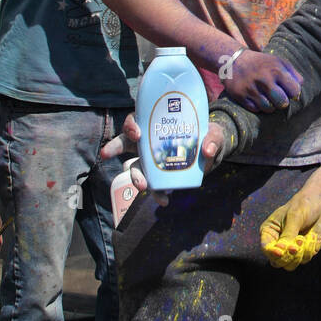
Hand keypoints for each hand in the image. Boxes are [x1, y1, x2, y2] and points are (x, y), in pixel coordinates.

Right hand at [99, 113, 227, 206]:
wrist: (213, 152)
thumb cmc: (208, 135)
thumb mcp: (214, 133)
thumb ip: (213, 138)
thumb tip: (207, 150)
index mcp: (157, 125)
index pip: (137, 120)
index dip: (131, 125)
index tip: (136, 132)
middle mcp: (150, 141)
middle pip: (125, 142)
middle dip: (114, 147)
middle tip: (106, 154)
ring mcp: (153, 160)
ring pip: (136, 168)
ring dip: (136, 177)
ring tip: (143, 186)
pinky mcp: (162, 176)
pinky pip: (154, 186)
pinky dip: (158, 193)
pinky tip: (164, 200)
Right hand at [221, 50, 301, 112]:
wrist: (234, 60)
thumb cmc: (262, 63)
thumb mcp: (279, 62)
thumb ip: (293, 75)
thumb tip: (299, 92)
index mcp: (276, 70)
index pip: (294, 91)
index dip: (293, 93)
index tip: (288, 91)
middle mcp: (264, 79)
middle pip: (282, 103)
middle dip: (282, 102)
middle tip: (278, 97)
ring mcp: (251, 88)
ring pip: (269, 109)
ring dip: (270, 106)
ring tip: (267, 98)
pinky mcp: (240, 95)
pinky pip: (255, 109)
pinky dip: (257, 106)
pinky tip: (256, 98)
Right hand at [260, 166, 320, 270]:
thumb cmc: (303, 205)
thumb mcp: (294, 216)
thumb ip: (289, 234)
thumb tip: (283, 251)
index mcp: (269, 232)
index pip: (266, 248)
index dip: (272, 253)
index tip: (281, 251)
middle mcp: (279, 243)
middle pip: (277, 262)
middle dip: (287, 257)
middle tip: (296, 247)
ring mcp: (292, 249)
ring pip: (290, 265)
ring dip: (298, 256)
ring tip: (303, 239)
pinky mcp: (305, 251)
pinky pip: (305, 259)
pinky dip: (309, 250)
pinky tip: (312, 236)